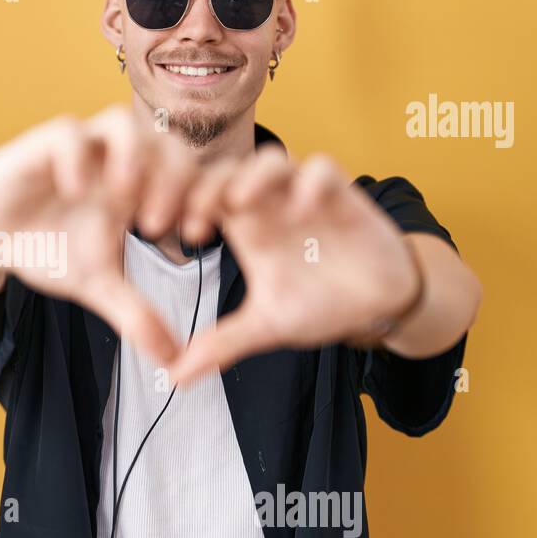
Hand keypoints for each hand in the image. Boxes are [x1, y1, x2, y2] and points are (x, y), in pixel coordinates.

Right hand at [0, 104, 199, 365]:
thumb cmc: (47, 249)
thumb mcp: (98, 286)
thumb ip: (138, 316)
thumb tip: (174, 362)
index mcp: (138, 188)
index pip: (188, 173)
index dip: (202, 197)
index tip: (196, 236)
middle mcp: (114, 161)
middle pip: (165, 142)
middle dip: (172, 179)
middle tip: (159, 225)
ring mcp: (80, 149)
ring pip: (119, 121)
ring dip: (131, 156)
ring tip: (124, 196)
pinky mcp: (41, 145)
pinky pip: (67, 132)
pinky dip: (76, 157)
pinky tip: (75, 191)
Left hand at [166, 145, 419, 384]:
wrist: (377, 303)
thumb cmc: (320, 305)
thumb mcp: (267, 326)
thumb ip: (223, 344)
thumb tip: (175, 378)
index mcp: (243, 228)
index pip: (197, 196)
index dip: (174, 203)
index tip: (159, 231)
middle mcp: (268, 205)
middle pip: (225, 171)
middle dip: (202, 187)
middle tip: (190, 222)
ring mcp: (303, 196)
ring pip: (270, 160)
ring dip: (252, 176)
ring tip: (239, 204)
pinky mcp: (342, 195)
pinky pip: (323, 169)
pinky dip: (310, 182)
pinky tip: (302, 209)